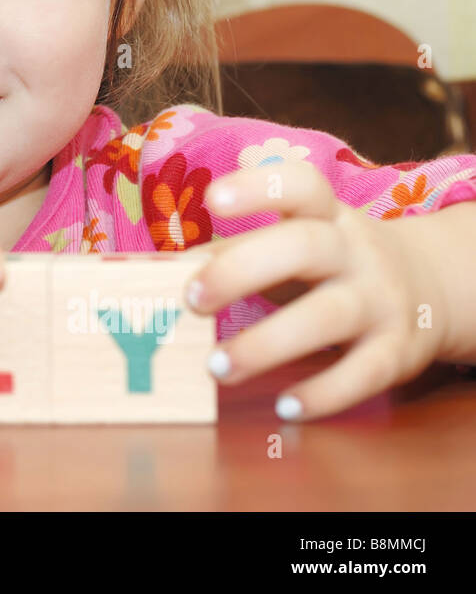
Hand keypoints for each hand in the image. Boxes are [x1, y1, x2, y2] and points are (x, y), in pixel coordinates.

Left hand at [183, 162, 448, 420]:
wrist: (429, 288)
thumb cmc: (326, 264)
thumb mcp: (289, 243)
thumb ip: (232, 253)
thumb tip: (163, 274)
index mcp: (325, 215)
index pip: (301, 186)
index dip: (258, 189)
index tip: (211, 200)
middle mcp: (356, 251)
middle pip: (305, 248)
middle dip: (243, 271)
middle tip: (192, 300)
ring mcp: (380, 300)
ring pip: (328, 316)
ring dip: (267, 344)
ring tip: (216, 367)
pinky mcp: (396, 351)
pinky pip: (363, 374)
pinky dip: (323, 393)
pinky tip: (284, 407)